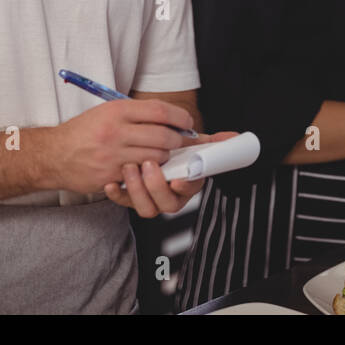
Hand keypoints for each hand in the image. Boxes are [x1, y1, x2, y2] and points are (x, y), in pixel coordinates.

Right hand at [45, 98, 194, 194]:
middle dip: (178, 140)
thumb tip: (169, 117)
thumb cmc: (84, 131)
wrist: (54, 155)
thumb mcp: (107, 111)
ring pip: (156, 157)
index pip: (160, 111)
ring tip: (161, 153)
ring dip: (165, 157)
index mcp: (117, 111)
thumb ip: (137, 112)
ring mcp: (114, 155)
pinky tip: (145, 167)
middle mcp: (116, 131)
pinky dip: (148, 171)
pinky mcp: (112, 175)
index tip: (187, 122)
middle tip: (180, 141)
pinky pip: (141, 174)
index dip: (180, 117)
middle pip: (163, 135)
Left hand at [104, 131, 238, 216]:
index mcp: (187, 183)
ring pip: (145, 208)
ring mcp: (149, 199)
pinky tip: (111, 182)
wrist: (143, 152)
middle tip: (149, 165)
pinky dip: (116, 194)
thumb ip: (210, 143)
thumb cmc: (170, 150)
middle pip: (167, 204)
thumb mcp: (189, 144)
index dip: (185, 186)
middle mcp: (170, 196)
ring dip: (137, 189)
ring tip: (129, 168)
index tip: (178, 179)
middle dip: (157, 186)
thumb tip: (233, 136)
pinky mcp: (130, 198)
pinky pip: (123, 203)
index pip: (190, 190)